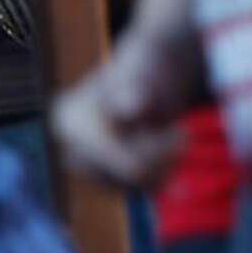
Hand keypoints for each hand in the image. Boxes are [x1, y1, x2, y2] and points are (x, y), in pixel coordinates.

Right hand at [53, 0, 199, 188]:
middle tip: (182, 132)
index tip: (179, 132)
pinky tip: (177, 152)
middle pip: (123, 175)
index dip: (149, 148)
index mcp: (69, 120)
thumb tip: (129, 108)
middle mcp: (71, 146)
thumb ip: (134, 87)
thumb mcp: (143, 68)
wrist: (157, 71)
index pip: (109, 155)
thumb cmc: (148, 63)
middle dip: (158, 156)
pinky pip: (140, 190)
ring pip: (134, 186)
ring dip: (165, 163)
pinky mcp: (110, 176)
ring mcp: (89, 164)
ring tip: (179, 135)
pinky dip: (165, 174)